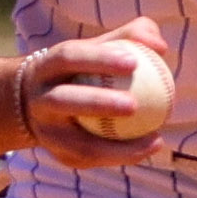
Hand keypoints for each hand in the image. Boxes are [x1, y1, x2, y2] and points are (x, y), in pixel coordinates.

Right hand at [21, 16, 171, 168]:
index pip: (68, 57)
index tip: (134, 62)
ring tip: (155, 139)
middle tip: (134, 104)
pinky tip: (154, 146)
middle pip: (63, 100)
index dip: (98, 58)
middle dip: (96, 102)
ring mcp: (46, 131)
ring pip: (79, 143)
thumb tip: (160, 46)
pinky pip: (93, 159)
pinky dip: (124, 155)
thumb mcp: (97, 49)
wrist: (36, 104)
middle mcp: (39, 100)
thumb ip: (129, 38)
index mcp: (47, 67)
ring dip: (117, 146)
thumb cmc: (81, 70)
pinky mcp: (60, 154)